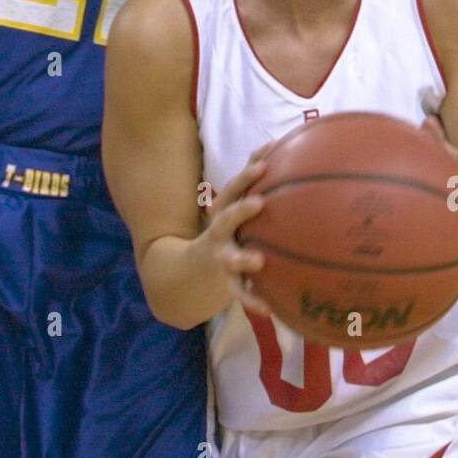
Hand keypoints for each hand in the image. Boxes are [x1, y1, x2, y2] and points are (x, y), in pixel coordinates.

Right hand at [195, 152, 272, 318]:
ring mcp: (218, 260)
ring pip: (230, 259)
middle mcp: (218, 234)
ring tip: (258, 260)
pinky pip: (240, 295)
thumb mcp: (229, 214)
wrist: (182, 278)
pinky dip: (253, 301)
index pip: (232, 190)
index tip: (266, 162)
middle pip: (226, 218)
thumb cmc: (219, 238)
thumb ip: (250, 187)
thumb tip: (275, 148)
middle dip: (241, 210)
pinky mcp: (223, 285)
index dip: (247, 175)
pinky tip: (270, 309)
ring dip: (243, 259)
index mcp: (222, 214)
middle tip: (260, 202)